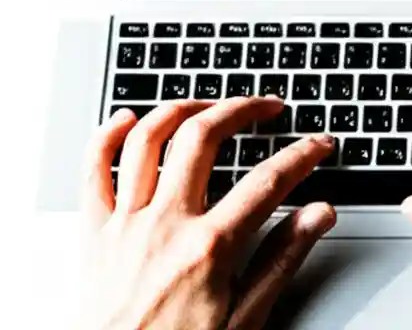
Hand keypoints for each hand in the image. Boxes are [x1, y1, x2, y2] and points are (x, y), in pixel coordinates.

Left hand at [81, 96, 336, 329]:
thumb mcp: (246, 318)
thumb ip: (282, 259)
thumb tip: (317, 216)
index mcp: (208, 248)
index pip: (268, 181)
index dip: (301, 155)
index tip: (317, 145)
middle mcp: (164, 225)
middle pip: (203, 137)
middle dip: (242, 109)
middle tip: (266, 107)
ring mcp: (125, 224)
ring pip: (148, 138)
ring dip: (182, 108)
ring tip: (210, 104)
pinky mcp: (95, 232)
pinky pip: (94, 168)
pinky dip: (108, 134)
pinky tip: (127, 118)